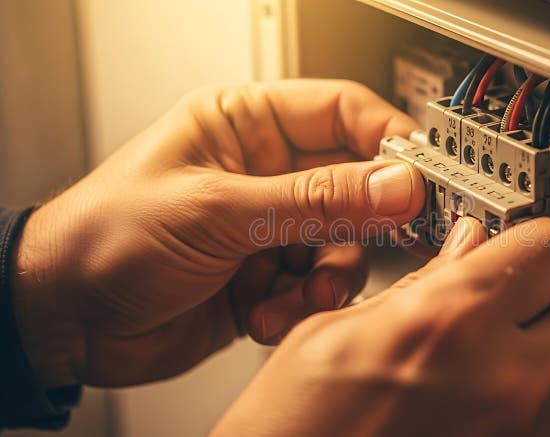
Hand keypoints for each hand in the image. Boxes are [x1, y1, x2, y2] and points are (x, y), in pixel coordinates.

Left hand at [11, 80, 423, 386]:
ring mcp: (267, 226)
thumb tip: (393, 186)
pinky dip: (299, 305)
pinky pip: (315, 286)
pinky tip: (264, 313)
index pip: (341, 113)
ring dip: (328, 275)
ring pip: (342, 243)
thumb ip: (314, 202)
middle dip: (365, 221)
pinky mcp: (266, 276)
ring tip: (298, 293)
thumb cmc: (104, 238)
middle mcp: (263, 173)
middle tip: (379, 243)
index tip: (420, 176)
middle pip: (352, 183)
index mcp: (244, 125)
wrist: (63, 319)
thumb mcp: (217, 210)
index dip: (387, 141)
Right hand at [213, 217, 549, 436]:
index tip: (524, 247)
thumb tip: (467, 248)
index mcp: (448, 323)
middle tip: (530, 298)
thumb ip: (421, 283)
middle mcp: (504, 383)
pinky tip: (506, 404)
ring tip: (514, 358)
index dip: (537, 240)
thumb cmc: (295, 426)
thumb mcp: (338, 329)